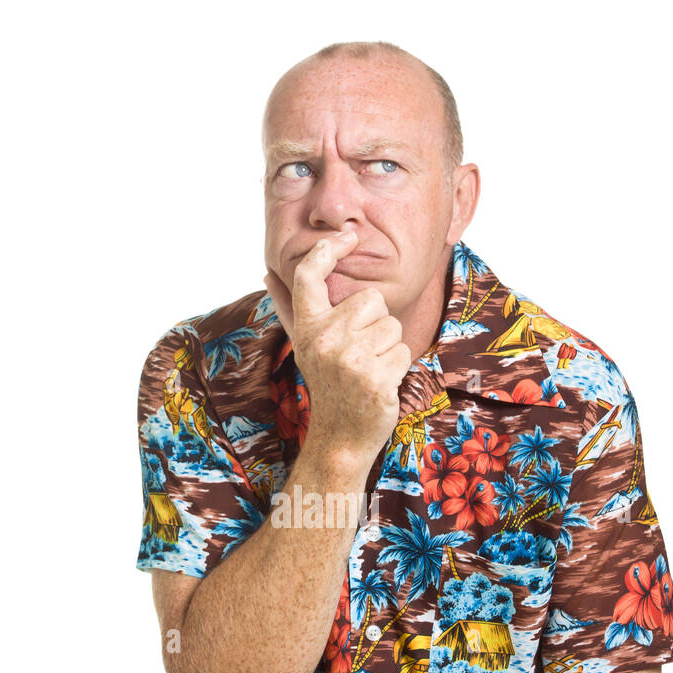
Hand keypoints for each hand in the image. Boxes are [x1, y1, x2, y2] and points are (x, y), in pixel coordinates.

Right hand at [263, 231, 411, 465]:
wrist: (340, 437)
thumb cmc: (328, 385)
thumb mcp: (305, 345)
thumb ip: (289, 308)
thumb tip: (269, 274)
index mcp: (307, 328)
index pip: (310, 276)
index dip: (327, 249)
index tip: (347, 236)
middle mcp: (325, 340)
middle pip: (372, 299)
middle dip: (376, 322)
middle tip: (361, 352)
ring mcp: (350, 360)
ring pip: (392, 326)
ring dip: (388, 348)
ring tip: (370, 369)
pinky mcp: (376, 379)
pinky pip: (403, 351)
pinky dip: (398, 367)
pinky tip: (380, 383)